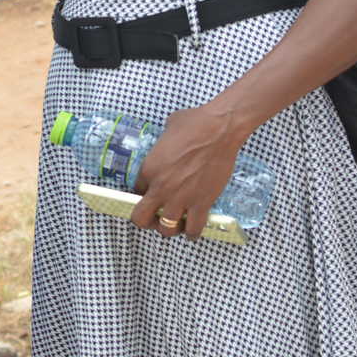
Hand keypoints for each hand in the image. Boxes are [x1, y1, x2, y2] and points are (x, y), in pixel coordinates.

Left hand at [129, 106, 246, 240]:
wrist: (220, 130)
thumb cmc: (194, 123)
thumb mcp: (168, 129)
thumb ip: (164, 144)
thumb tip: (169, 144)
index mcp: (149, 168)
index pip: (136, 190)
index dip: (142, 193)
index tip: (149, 193)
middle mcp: (161, 188)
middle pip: (142, 218)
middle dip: (146, 220)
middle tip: (154, 217)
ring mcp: (181, 198)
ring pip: (167, 229)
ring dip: (169, 229)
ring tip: (175, 224)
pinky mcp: (202, 203)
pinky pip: (194, 229)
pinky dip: (192, 233)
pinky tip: (192, 231)